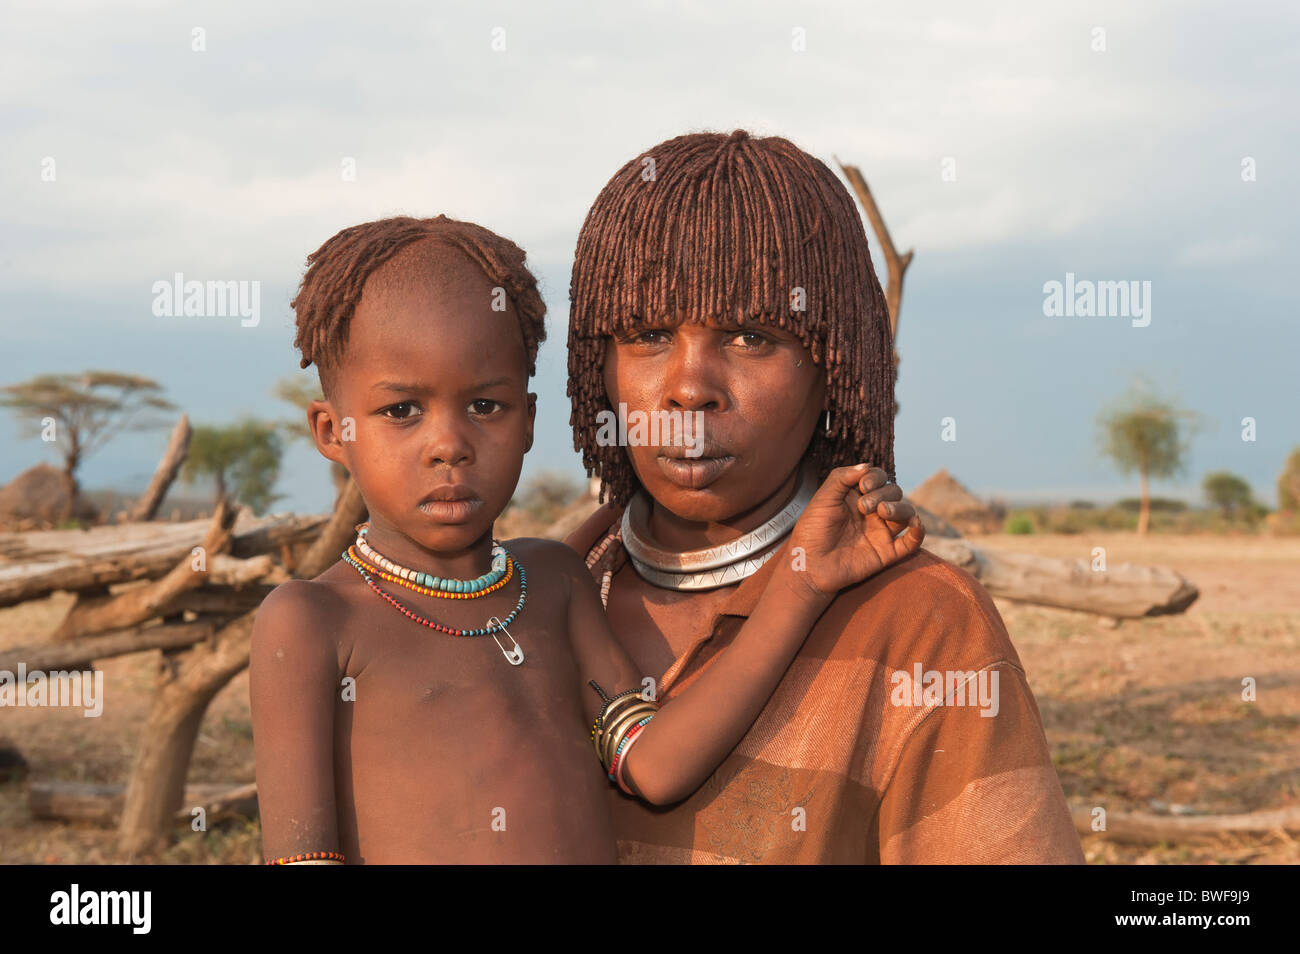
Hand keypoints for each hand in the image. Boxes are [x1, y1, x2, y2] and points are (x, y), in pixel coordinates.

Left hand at [785, 464, 924, 598]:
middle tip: (863, 506)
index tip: (862, 486)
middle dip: (883, 494)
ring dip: (900, 508)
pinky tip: (915, 524)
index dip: (875, 477)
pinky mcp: (887, 552)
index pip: (879, 478)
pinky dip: (919, 532)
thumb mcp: (823, 498)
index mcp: (857, 496)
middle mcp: (872, 512)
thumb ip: (842, 478)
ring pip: (906, 513)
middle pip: (894, 492)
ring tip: (882, 512)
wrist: (809, 564)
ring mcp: (881, 531)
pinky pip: (912, 542)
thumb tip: (867, 465)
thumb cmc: (812, 530)